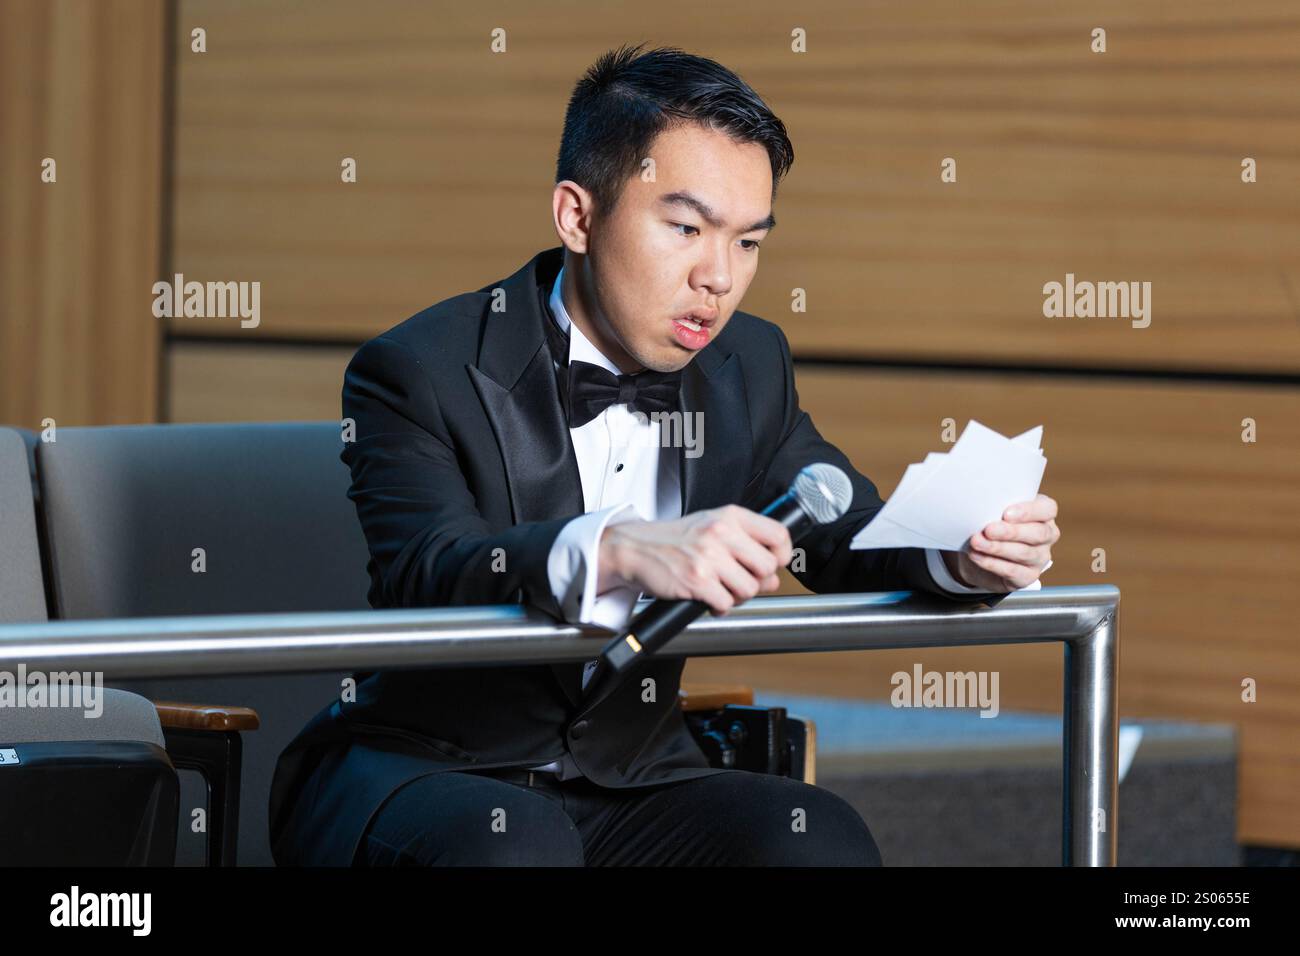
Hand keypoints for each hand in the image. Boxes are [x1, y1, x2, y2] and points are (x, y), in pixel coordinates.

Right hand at [597, 505, 793, 614]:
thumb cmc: (673, 539)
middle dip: (758, 581)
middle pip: (768, 567)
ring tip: (722, 589)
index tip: (773, 564)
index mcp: (730, 517)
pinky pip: (726, 603)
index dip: (781, 555)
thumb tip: (773, 574)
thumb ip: (744, 542)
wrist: (634, 547)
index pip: (779, 534)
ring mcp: (709, 557)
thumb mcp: (711, 525)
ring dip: (738, 596)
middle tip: (741, 581)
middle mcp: (721, 533)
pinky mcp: (697, 580)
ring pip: (750, 589)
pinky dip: (719, 607)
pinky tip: (709, 598)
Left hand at [943, 493, 1059, 591]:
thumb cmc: (990, 523)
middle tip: (988, 530)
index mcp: (1043, 513)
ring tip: (976, 542)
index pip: (1047, 509)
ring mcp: (1040, 557)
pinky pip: (1013, 571)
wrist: (979, 552)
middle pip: (1038, 533)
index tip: (1006, 513)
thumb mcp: (994, 509)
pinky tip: (977, 556)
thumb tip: (978, 503)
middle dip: (1011, 532)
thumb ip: (995, 505)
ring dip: (997, 548)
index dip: (1029, 511)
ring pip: (1024, 553)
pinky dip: (992, 564)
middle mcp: (1046, 535)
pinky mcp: (1028, 576)